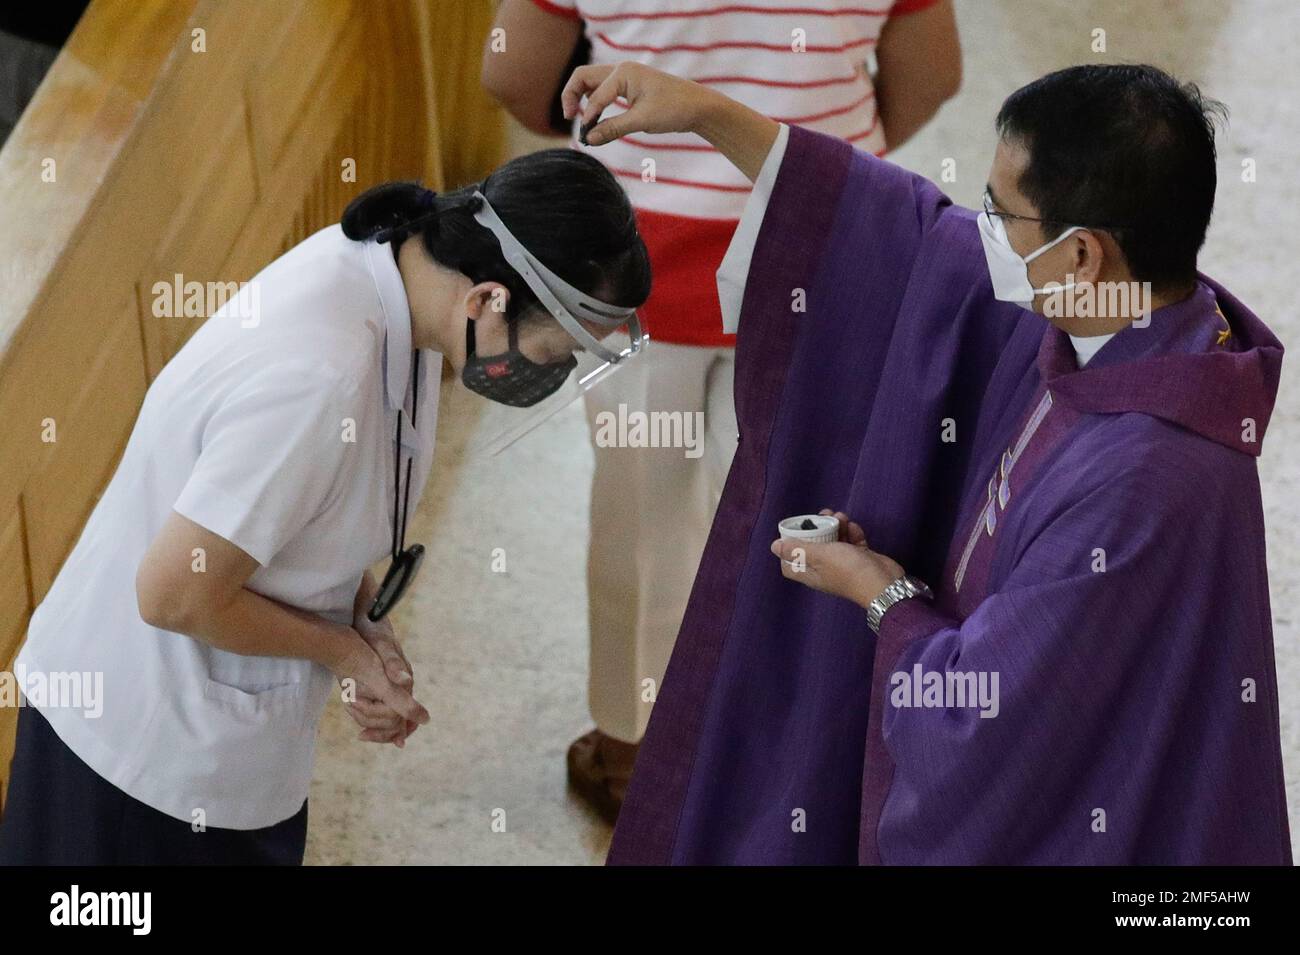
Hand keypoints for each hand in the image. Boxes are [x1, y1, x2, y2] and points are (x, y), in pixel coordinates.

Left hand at [329, 626, 428, 746]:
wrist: (365, 613)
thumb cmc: (373, 628)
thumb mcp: (381, 646)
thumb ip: (395, 665)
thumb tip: (407, 684)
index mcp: (405, 680)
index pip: (405, 717)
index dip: (388, 731)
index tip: (363, 734)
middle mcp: (401, 685)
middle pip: (395, 722)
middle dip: (374, 726)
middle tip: (351, 712)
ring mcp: (391, 684)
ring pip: (385, 718)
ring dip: (367, 719)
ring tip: (348, 703)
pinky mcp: (380, 681)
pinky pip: (377, 707)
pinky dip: (365, 712)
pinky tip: (351, 704)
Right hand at [562, 61, 718, 144]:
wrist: (698, 107)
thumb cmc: (673, 110)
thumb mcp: (641, 121)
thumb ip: (613, 129)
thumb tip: (588, 139)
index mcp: (623, 72)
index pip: (594, 95)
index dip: (587, 117)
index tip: (585, 136)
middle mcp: (621, 70)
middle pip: (583, 78)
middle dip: (572, 96)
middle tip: (568, 118)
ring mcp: (624, 78)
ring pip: (592, 85)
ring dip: (584, 101)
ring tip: (583, 124)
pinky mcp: (629, 88)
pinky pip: (604, 93)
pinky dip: (596, 106)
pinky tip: (597, 122)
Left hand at [769, 509, 903, 608]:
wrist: (884, 582)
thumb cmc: (848, 569)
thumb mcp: (819, 556)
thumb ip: (797, 549)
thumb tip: (773, 546)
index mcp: (811, 573)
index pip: (791, 565)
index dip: (789, 549)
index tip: (793, 532)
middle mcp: (825, 570)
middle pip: (814, 548)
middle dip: (817, 530)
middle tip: (823, 515)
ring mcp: (844, 565)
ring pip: (835, 542)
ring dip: (837, 527)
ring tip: (840, 516)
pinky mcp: (860, 559)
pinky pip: (853, 543)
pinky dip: (852, 533)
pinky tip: (854, 526)